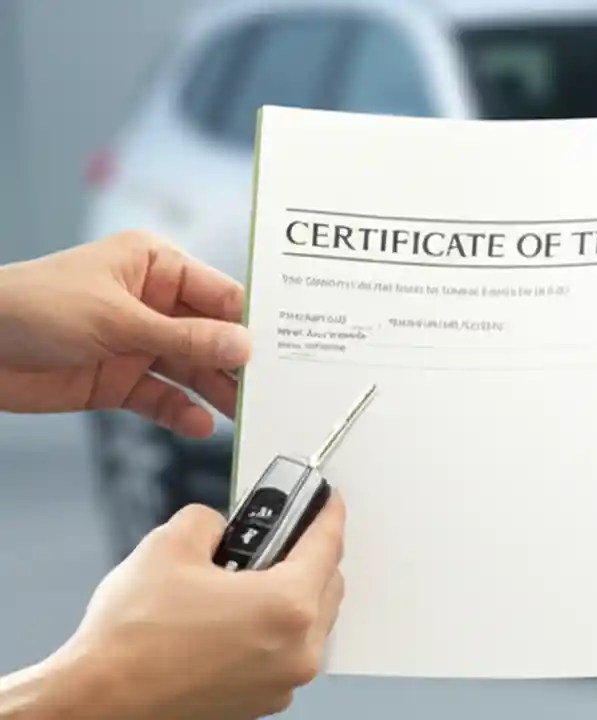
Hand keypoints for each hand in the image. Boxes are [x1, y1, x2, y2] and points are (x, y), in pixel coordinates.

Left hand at [0, 230, 250, 436]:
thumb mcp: (117, 319)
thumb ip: (184, 337)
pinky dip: (181, 412)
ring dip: (216, 392)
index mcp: (155, 266)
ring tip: (243, 413)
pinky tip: (200, 424)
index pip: (220, 294)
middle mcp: (153, 302)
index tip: (281, 349)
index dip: (249, 322)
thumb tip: (242, 345)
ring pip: (192, 370)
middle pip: (212, 336)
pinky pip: (162, 397)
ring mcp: (137, 342)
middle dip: (237, 363)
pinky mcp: (120, 380)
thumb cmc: (32, 306)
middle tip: (268, 388)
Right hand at [36, 499, 345, 719]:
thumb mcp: (170, 545)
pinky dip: (275, 631)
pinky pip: (287, 653)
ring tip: (247, 579)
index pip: (327, 545)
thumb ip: (209, 520)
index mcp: (287, 606)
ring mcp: (282, 682)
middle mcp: (297, 650)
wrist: (98, 701)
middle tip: (278, 535)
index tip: (327, 499)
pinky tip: (236, 618)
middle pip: (327, 585)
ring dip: (293, 595)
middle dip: (308, 555)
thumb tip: (220, 527)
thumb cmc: (131, 639)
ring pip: (311, 623)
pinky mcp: (262, 702)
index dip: (327, 513)